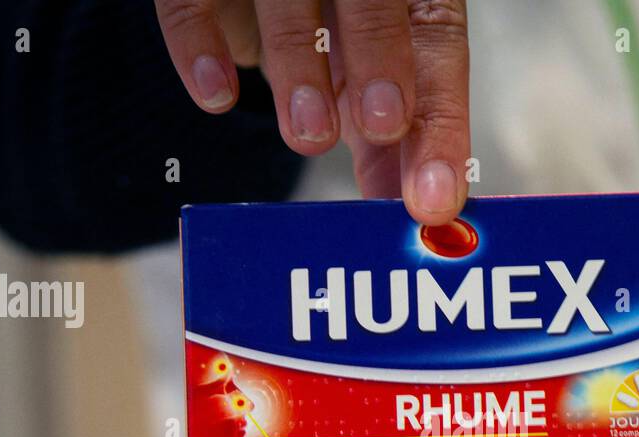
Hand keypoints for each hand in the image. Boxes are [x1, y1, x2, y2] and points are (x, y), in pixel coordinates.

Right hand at [155, 0, 469, 224]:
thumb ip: (394, 144)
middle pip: (372, 2)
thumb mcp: (370, 85)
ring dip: (299, 68)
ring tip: (309, 134)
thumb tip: (421, 213)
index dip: (439, 118)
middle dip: (380, 62)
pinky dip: (199, 45)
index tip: (434, 192)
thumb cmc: (332, 37)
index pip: (437, 45)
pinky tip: (217, 94)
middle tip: (382, 126)